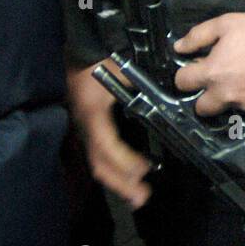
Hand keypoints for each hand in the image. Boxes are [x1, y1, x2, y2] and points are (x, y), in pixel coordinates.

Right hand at [67, 61, 152, 208]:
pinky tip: (127, 174)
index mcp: (93, 115)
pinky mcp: (84, 128)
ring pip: (97, 163)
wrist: (76, 47)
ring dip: (117, 180)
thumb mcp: (121, 72)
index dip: (126, 163)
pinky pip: (96, 154)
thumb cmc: (99, 58)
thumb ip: (141, 90)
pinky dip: (112, 168)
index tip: (145, 170)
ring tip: (137, 194)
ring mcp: (82, 129)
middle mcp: (85, 127)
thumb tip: (169, 104)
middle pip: (100, 164)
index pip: (107, 148)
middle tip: (143, 197)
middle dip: (122, 183)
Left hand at [173, 12, 244, 114]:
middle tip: (214, 81)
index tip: (193, 68)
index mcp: (213, 73)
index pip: (182, 83)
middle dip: (203, 96)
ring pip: (226, 109)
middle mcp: (225, 95)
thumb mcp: (227, 23)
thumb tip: (179, 47)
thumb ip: (198, 36)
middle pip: (201, 108)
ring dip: (227, 98)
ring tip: (240, 79)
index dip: (185, 74)